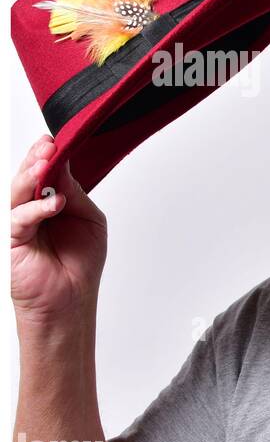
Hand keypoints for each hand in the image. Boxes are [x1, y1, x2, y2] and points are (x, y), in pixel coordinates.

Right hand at [10, 136, 107, 322]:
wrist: (71, 300)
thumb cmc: (79, 262)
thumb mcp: (87, 219)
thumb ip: (74, 193)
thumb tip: (62, 166)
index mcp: (47, 202)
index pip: (42, 173)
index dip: (46, 157)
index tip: (55, 141)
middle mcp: (29, 210)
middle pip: (26, 178)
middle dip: (36, 160)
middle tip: (48, 147)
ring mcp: (16, 224)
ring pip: (16, 193)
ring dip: (30, 177)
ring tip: (46, 164)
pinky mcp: (9, 241)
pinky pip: (17, 219)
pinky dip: (36, 209)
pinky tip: (54, 204)